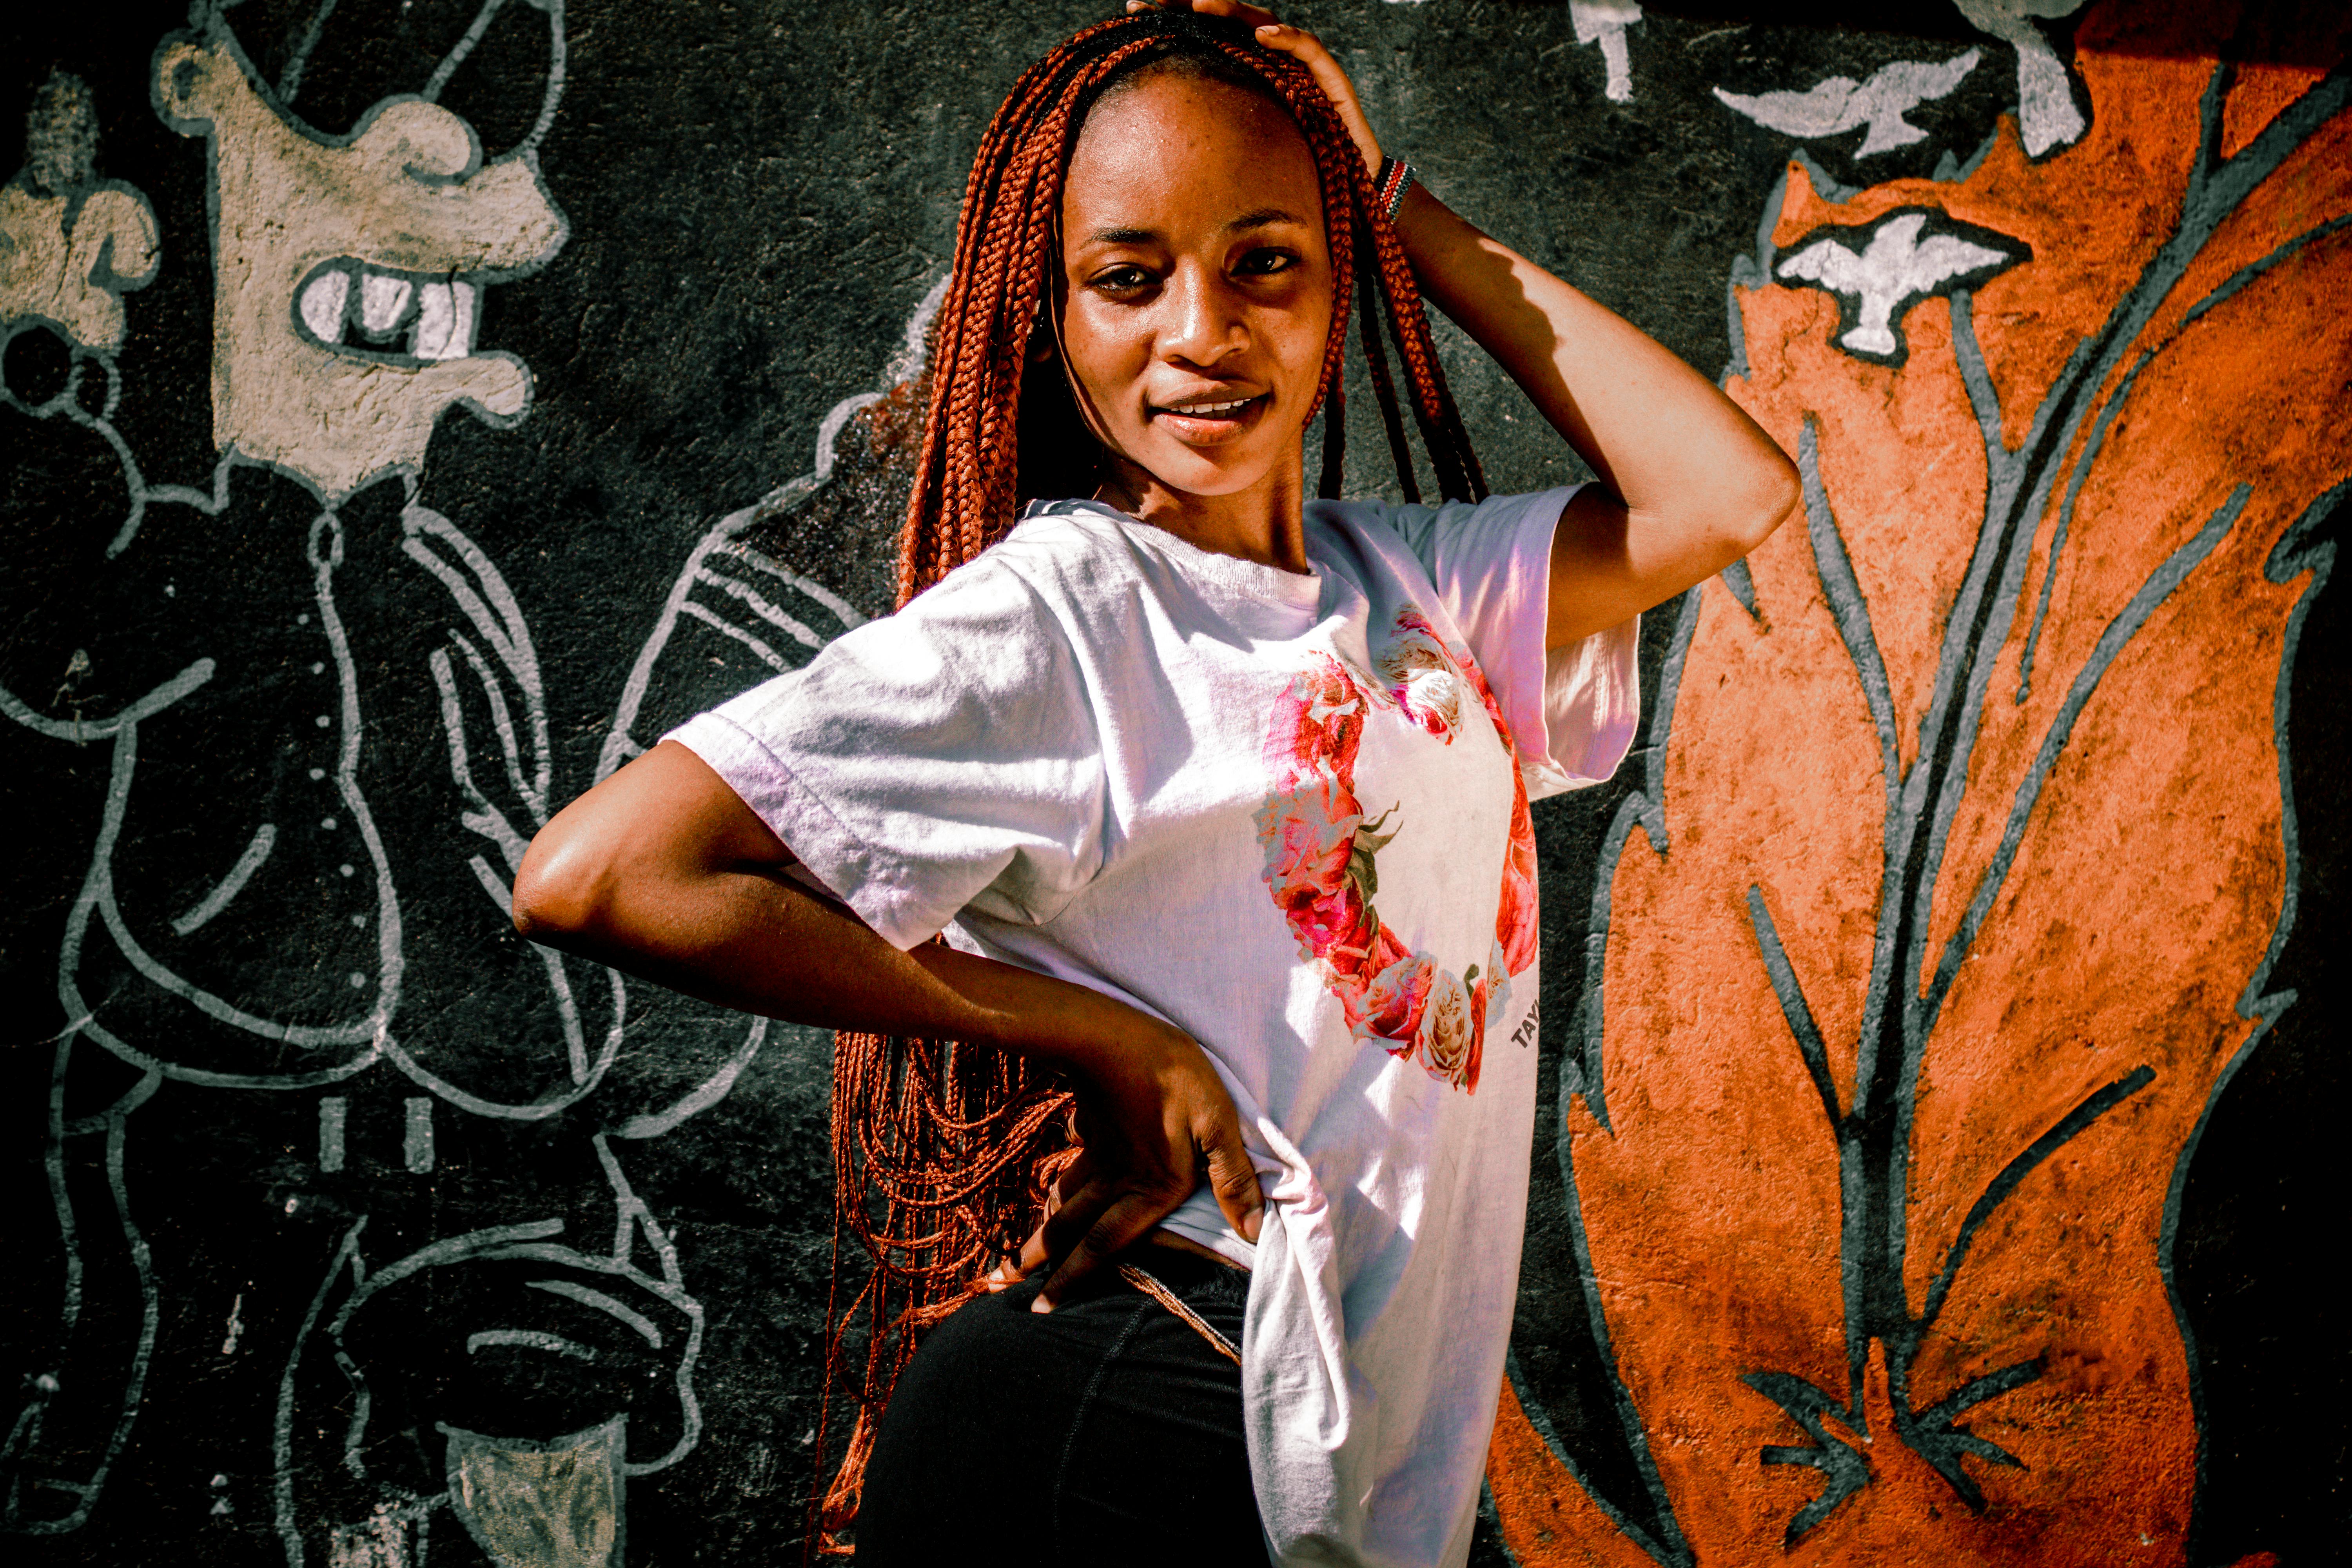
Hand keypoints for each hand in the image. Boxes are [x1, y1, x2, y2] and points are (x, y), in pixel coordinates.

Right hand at [1009, 1013, 1262, 1311]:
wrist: (1114, 1033)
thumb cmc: (1173, 1078)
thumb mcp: (1217, 1124)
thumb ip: (1234, 1178)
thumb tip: (1253, 1229)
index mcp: (1149, 1188)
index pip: (1105, 1246)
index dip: (1074, 1279)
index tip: (1042, 1308)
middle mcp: (1117, 1179)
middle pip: (1071, 1229)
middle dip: (1041, 1261)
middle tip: (1008, 1284)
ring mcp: (1099, 1152)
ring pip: (1065, 1200)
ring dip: (1043, 1229)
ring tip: (1021, 1254)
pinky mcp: (1092, 1125)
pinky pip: (1074, 1163)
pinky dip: (1060, 1182)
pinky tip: (1054, 1188)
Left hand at [1127, 0, 1385, 175]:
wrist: (1351, 193)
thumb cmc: (1292, 176)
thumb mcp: (1234, 156)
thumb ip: (1202, 138)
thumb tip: (1144, 134)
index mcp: (1244, 76)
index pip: (1205, 36)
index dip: (1173, 19)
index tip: (1134, 10)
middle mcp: (1270, 65)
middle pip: (1228, 23)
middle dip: (1192, 5)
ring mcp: (1299, 69)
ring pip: (1264, 26)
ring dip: (1234, 12)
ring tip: (1202, 3)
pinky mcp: (1329, 82)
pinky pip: (1309, 52)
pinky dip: (1289, 40)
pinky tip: (1264, 34)